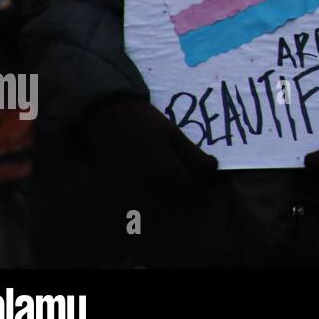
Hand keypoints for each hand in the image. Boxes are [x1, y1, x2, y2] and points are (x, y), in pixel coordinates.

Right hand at [74, 96, 216, 206]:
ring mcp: (133, 190)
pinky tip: (153, 178)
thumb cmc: (143, 120)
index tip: (203, 169)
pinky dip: (151, 194)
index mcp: (166, 170)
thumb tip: (213, 167)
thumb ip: (192, 153)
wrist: (105, 117)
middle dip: (186, 187)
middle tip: (187, 170)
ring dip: (169, 192)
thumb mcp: (172, 132)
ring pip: (159, 200)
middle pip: (176, 196)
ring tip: (170, 174)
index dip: (201, 178)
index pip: (192, 185)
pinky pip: (141, 198)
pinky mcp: (120, 188)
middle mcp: (150, 186)